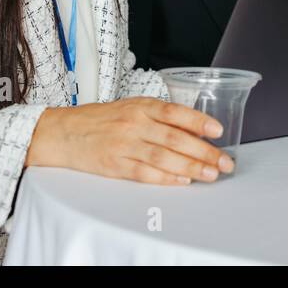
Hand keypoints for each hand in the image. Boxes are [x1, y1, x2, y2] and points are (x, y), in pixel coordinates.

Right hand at [25, 97, 232, 184]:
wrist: (63, 132)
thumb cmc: (100, 120)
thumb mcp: (130, 108)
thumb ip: (159, 117)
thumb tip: (195, 130)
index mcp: (140, 106)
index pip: (175, 112)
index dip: (199, 121)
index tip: (219, 131)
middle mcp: (134, 124)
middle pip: (175, 138)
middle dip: (204, 152)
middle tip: (225, 161)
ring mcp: (124, 145)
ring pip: (164, 157)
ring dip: (191, 168)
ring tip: (211, 174)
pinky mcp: (115, 165)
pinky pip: (145, 173)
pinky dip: (166, 178)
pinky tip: (183, 182)